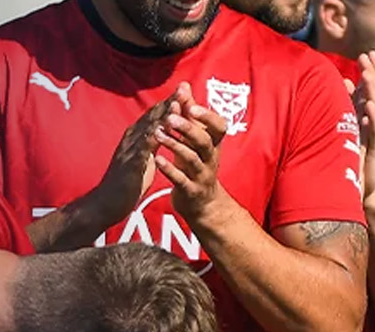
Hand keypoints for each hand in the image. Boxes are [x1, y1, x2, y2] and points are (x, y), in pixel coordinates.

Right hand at [81, 91, 181, 232]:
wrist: (105, 203)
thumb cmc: (125, 184)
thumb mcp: (140, 160)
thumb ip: (150, 145)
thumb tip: (161, 134)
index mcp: (135, 138)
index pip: (154, 116)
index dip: (170, 102)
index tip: (184, 90)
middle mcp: (131, 140)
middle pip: (153, 116)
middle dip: (170, 101)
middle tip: (184, 86)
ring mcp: (130, 150)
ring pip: (149, 128)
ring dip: (164, 114)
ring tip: (178, 101)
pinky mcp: (130, 164)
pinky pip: (144, 149)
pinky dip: (155, 137)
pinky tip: (166, 130)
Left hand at [155, 86, 231, 224]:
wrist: (202, 203)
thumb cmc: (196, 164)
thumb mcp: (195, 139)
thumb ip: (189, 113)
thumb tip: (183, 85)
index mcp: (213, 143)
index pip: (218, 126)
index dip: (206, 116)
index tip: (191, 104)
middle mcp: (211, 158)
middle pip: (204, 140)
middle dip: (188, 127)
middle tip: (170, 116)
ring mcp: (202, 175)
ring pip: (191, 158)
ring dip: (175, 145)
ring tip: (158, 134)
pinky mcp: (191, 191)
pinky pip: (181, 180)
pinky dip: (169, 170)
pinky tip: (156, 160)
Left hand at [348, 52, 374, 199]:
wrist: (364, 187)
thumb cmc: (357, 157)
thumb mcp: (351, 125)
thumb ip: (349, 104)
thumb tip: (343, 81)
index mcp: (371, 117)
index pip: (373, 90)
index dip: (371, 72)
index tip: (367, 54)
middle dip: (372, 75)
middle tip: (367, 56)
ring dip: (373, 91)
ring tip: (366, 75)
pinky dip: (373, 116)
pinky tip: (368, 105)